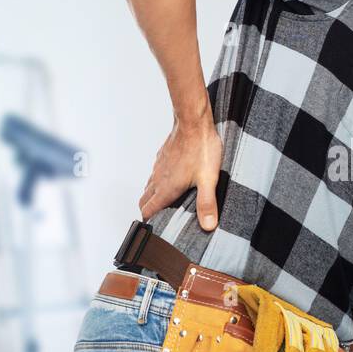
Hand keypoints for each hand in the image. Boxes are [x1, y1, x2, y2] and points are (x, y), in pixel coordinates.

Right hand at [138, 113, 222, 227]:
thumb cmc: (201, 148)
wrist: (194, 122)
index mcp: (166, 188)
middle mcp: (158, 179)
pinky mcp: (163, 157)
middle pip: (144, 200)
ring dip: (152, 196)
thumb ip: (206, 204)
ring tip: (164, 203)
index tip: (153, 229)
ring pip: (149, 186)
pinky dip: (157, 182)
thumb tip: (207, 225)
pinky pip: (155, 174)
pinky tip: (170, 180)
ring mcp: (159, 167)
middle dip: (148, 211)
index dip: (149, 221)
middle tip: (158, 218)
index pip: (147, 210)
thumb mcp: (208, 180)